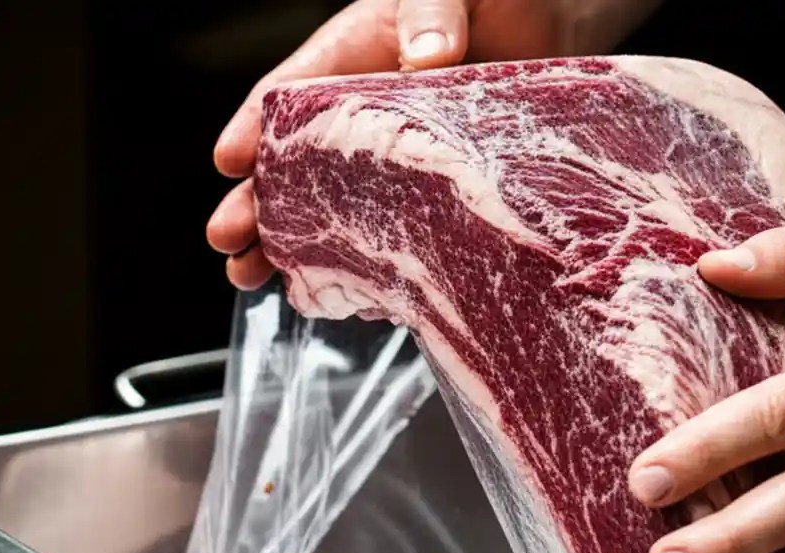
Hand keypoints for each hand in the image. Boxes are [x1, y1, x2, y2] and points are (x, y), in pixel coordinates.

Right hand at [205, 0, 572, 289]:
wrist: (556, 33)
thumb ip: (434, 11)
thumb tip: (427, 55)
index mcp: (353, 58)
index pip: (291, 92)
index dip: (255, 128)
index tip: (229, 160)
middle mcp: (365, 115)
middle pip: (298, 162)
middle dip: (259, 203)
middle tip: (229, 242)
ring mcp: (401, 160)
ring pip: (338, 205)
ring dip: (297, 243)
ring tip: (255, 278)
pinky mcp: (440, 192)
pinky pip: (399, 230)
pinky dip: (371, 263)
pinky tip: (347, 294)